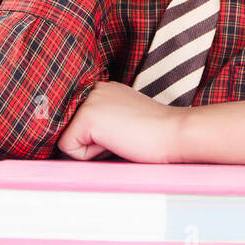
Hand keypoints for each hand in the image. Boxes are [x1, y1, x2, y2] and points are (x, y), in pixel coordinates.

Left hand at [57, 81, 184, 162]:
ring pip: (69, 139)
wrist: (174, 132)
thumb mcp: (125, 117)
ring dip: (93, 149)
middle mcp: (94, 89)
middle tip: (124, 135)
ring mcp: (89, 101)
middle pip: (72, 130)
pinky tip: (117, 142)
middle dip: (93, 142)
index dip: (95, 136)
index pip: (78, 120)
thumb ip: (104, 119)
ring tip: (122, 138)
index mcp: (104, 88)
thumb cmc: (156, 132)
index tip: (121, 132)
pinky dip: (90, 155)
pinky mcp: (87, 117)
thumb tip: (83, 137)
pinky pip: (69, 149)